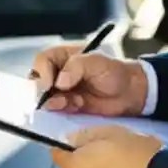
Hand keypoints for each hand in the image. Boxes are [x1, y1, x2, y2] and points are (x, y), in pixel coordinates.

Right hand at [30, 43, 147, 115]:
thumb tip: (59, 81)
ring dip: (54, 102)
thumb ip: (77, 67)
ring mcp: (62, 91)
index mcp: (63, 57)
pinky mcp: (68, 106)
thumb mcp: (97, 62)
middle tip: (57, 97)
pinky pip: (57, 110)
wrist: (130, 92)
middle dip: (44, 91)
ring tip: (70, 103)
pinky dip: (63, 110)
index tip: (49, 84)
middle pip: (38, 80)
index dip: (42, 72)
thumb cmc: (114, 71)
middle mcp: (59, 73)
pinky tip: (78, 106)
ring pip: (46, 98)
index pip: (42, 61)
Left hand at [52, 125, 161, 167]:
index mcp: (77, 166)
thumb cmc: (139, 155)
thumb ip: (85, 134)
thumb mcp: (110, 131)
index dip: (64, 145)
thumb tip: (72, 138)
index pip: (57, 154)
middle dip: (86, 161)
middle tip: (106, 150)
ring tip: (121, 165)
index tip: (74, 140)